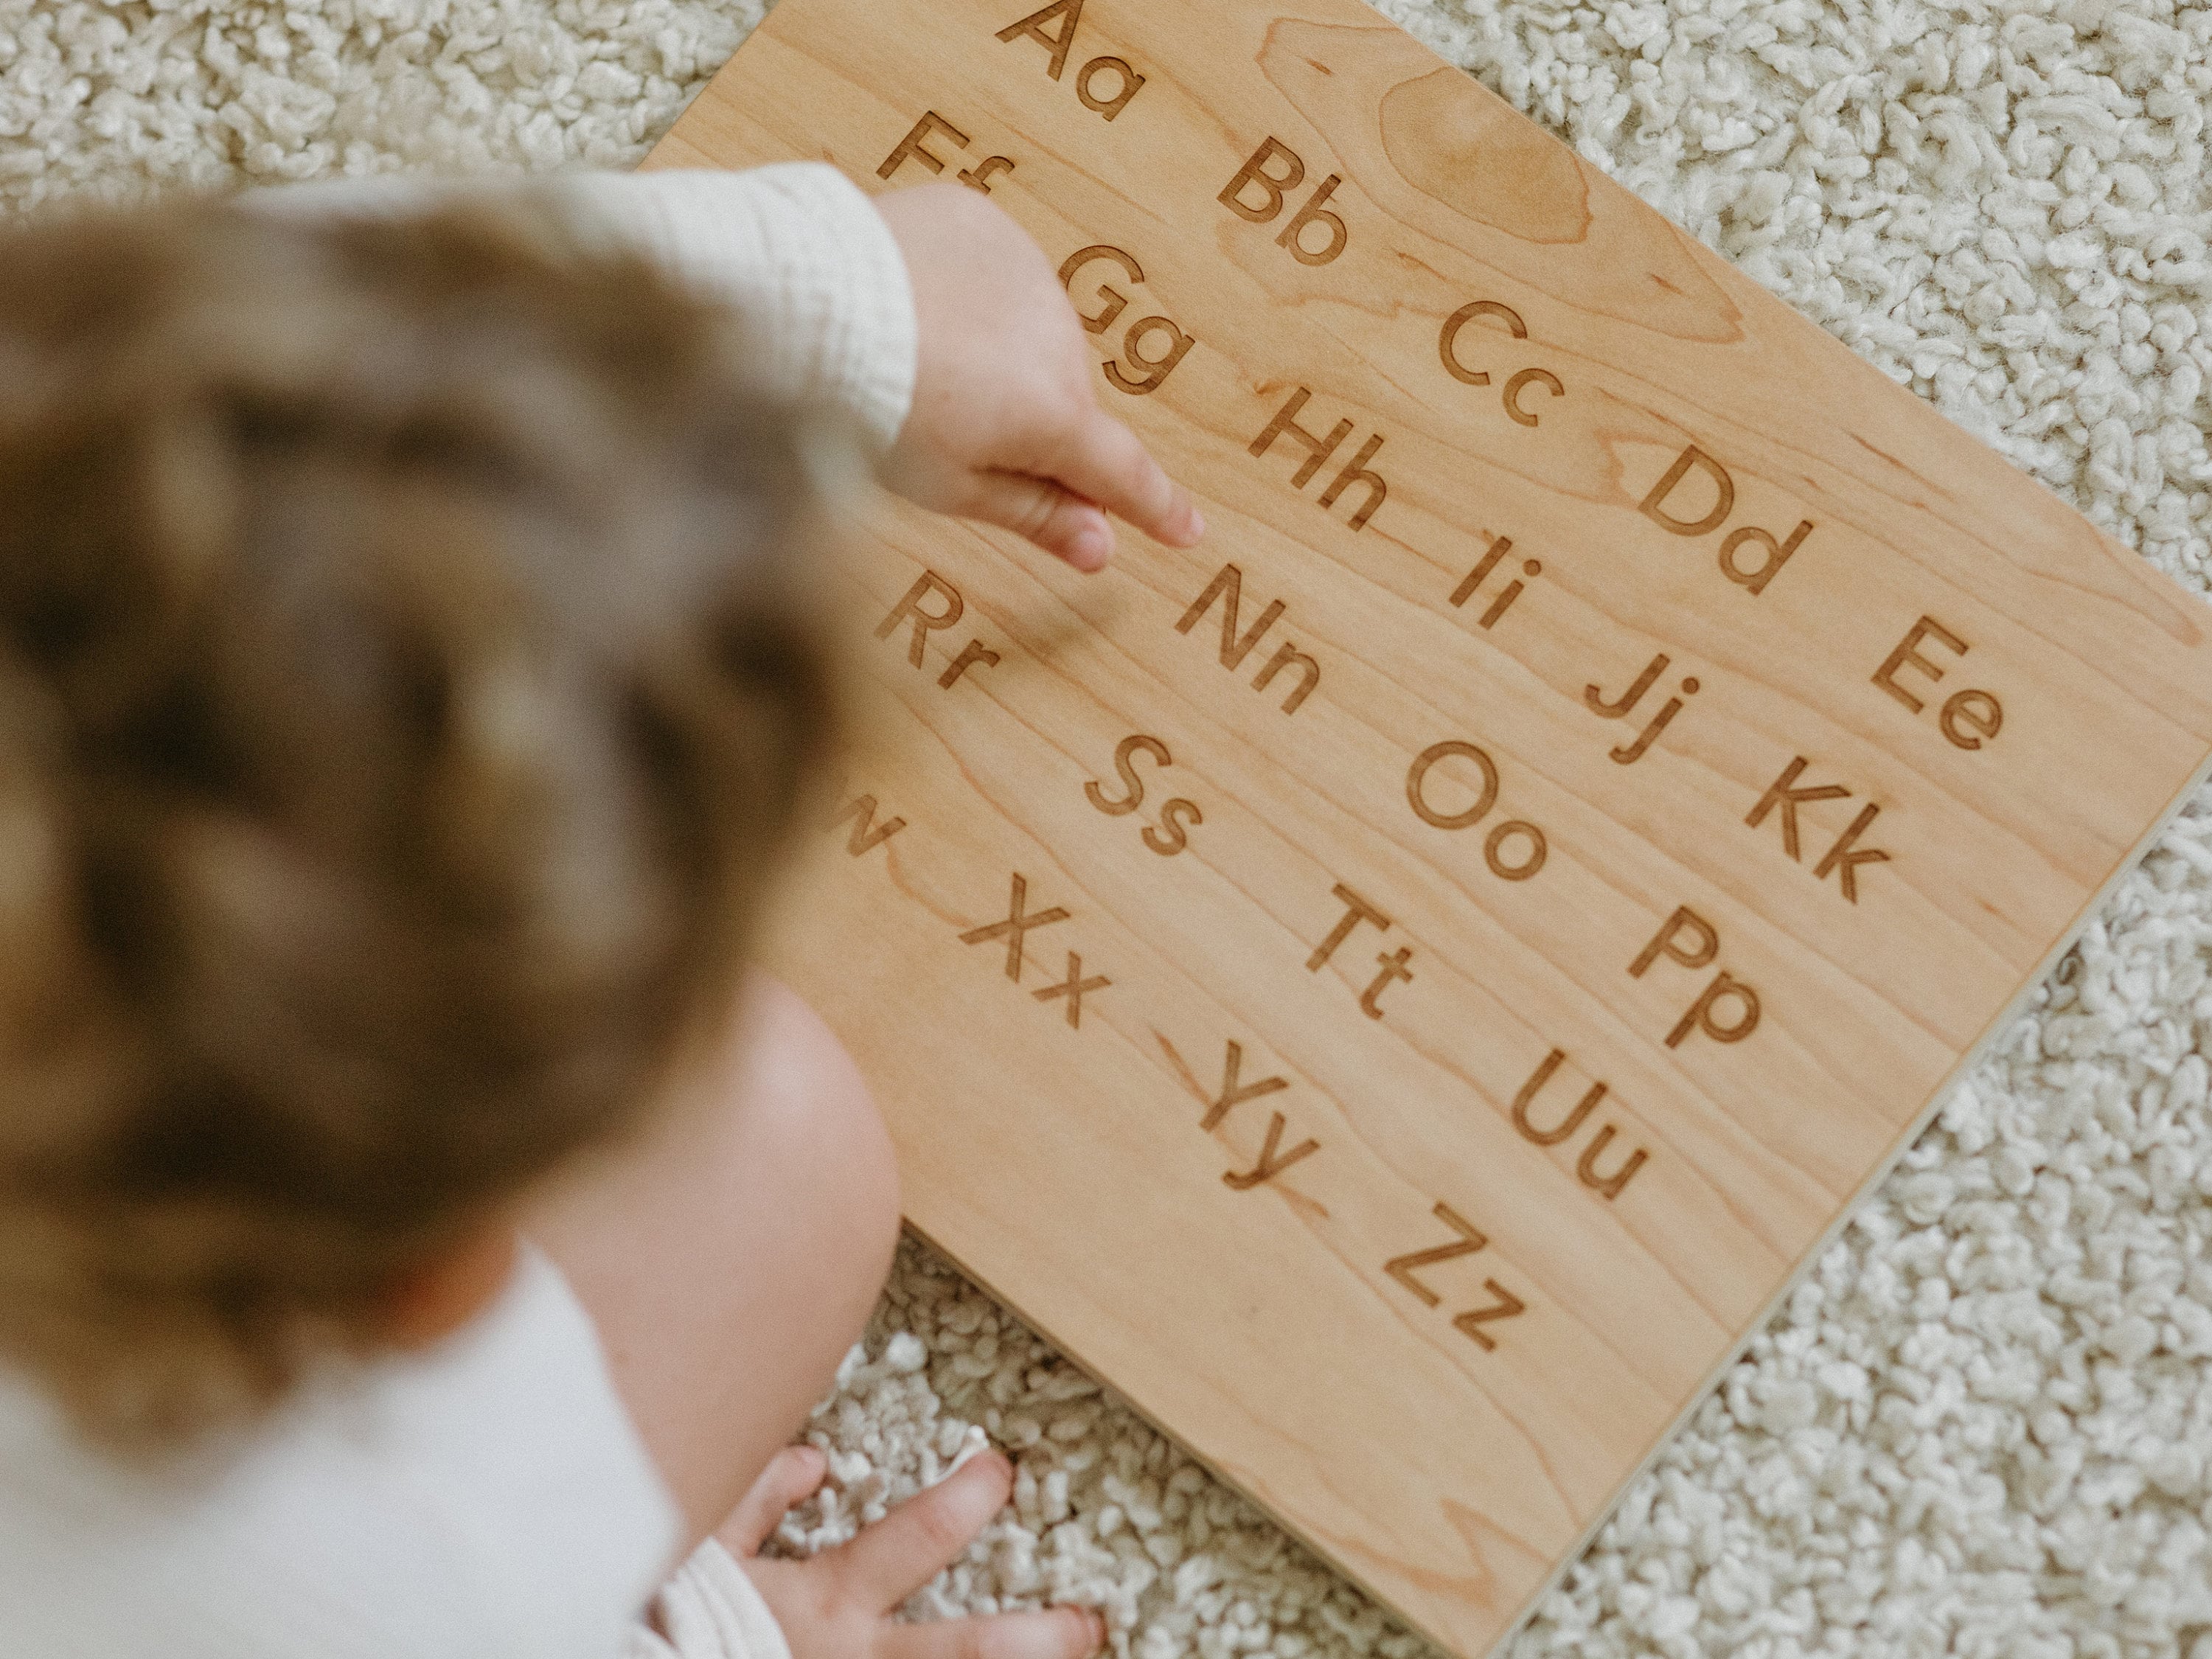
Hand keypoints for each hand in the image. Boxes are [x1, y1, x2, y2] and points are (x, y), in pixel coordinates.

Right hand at [723, 1443, 1107, 1658]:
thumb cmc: (667, 1619)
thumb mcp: (702, 1548)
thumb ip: (757, 1499)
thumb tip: (814, 1459)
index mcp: (827, 1605)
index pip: (920, 1539)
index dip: (971, 1500)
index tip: (1003, 1471)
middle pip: (969, 1652)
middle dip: (1041, 1639)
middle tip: (1090, 1624)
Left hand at [872, 180, 1203, 571]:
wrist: (805, 304)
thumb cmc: (870, 408)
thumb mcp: (950, 486)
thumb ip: (1035, 514)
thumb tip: (1101, 549)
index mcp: (1053, 414)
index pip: (1122, 471)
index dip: (1155, 505)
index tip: (1187, 530)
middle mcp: (1058, 338)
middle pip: (1063, 402)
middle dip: (1030, 424)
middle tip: (956, 435)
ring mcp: (1024, 273)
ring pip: (1031, 335)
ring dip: (999, 357)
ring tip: (921, 365)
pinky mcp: (982, 224)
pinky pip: (994, 276)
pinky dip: (969, 298)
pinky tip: (917, 309)